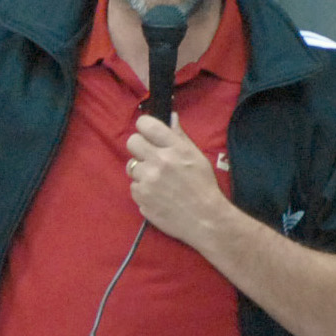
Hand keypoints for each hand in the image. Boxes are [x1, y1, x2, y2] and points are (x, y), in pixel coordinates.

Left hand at [125, 115, 232, 247]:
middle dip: (139, 147)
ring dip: (141, 171)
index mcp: (175, 148)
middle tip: (150, 156)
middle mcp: (159, 161)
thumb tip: (170, 116)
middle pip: (131, 142)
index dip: (144, 126)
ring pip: (131, 166)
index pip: (146, 125)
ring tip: (158, 179)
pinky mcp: (140, 196)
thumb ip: (180, 137)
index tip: (147, 132)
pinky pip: (133, 186)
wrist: (204, 218)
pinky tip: (157, 193)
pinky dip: (142, 188)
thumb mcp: (196, 156)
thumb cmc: (203, 186)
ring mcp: (147, 180)